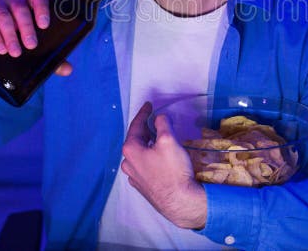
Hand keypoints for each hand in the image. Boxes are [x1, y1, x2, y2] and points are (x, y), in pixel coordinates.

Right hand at [0, 0, 72, 76]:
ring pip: (4, 14)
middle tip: (31, 45)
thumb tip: (68, 70)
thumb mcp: (30, 55)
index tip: (44, 25)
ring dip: (10, 34)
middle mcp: (11, 0)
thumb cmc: (11, 49)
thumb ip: (49, 59)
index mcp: (27, 5)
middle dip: (27, 27)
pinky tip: (0, 48)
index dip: (42, 8)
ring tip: (15, 53)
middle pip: (21, 7)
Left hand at [121, 102, 206, 229]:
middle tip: (155, 122)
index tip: (149, 105)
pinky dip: (149, 158)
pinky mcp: (142, 187)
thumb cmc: (173, 170)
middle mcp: (127, 163)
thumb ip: (162, 124)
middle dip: (145, 130)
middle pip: (136, 140)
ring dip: (147, 145)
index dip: (143, 113)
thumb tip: (159, 118)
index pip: (136, 125)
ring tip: (158, 139)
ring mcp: (134, 177)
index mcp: (130, 150)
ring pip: (139, 154)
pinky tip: (158, 159)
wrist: (179, 202)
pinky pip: (143, 166)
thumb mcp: (169, 140)